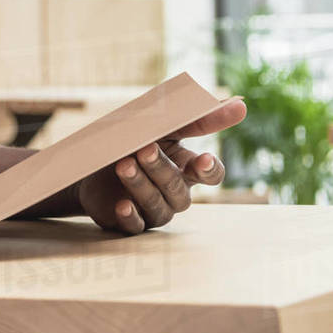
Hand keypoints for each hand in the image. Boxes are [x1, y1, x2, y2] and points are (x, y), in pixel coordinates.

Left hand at [75, 98, 246, 233]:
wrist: (90, 165)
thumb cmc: (133, 143)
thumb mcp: (161, 128)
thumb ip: (197, 120)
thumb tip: (241, 106)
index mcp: (185, 168)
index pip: (210, 174)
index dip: (208, 169)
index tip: (201, 159)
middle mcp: (174, 193)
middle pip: (177, 188)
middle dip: (161, 168)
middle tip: (143, 149)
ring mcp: (153, 210)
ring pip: (157, 204)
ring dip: (140, 184)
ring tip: (123, 164)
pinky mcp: (130, 222)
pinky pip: (135, 226)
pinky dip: (130, 216)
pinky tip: (122, 205)